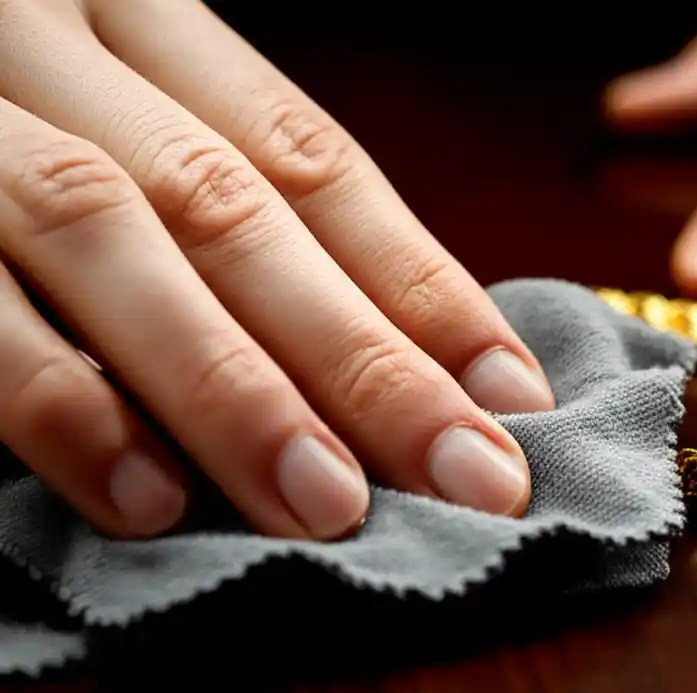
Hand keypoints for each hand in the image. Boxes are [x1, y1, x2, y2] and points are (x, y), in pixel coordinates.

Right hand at [0, 0, 555, 539]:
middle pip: (237, 210)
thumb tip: (398, 343)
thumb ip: (223, 193)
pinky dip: (54, 399)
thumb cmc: (3, 98)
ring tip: (329, 506)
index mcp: (139, 19)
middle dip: (364, 354)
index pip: (312, 160)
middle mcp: (49, 47)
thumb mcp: (115, 100)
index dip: (419, 280)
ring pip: (114, 244)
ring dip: (231, 389)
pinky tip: (141, 495)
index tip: (512, 395)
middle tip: (471, 474)